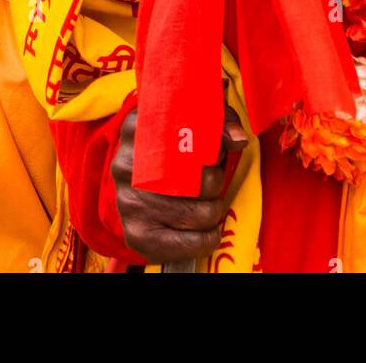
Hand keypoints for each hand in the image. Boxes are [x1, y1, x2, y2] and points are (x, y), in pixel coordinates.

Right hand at [111, 103, 247, 263]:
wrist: (137, 180)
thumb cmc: (169, 146)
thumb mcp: (191, 121)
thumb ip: (218, 122)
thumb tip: (238, 139)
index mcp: (137, 126)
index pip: (184, 131)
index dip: (212, 143)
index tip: (214, 149)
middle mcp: (126, 163)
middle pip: (198, 177)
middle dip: (215, 180)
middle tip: (211, 177)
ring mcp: (129, 200)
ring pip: (200, 212)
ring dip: (214, 209)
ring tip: (206, 201)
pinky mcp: (136, 233)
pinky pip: (189, 244)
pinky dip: (208, 239)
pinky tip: (208, 229)